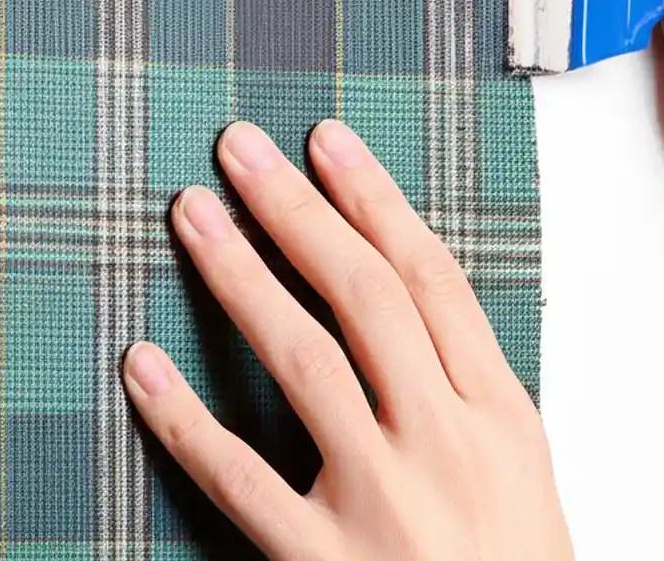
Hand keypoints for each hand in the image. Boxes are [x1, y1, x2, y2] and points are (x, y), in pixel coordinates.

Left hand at [122, 121, 572, 559]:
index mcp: (502, 414)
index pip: (430, 281)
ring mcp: (383, 500)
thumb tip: (410, 301)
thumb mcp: (521, 467)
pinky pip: (240, 479)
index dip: (374, 202)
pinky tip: (142, 366)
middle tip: (243, 152)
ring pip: (302, 360)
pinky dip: (184, 419)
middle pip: (365, 298)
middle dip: (299, 212)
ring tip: (194, 216)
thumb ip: (468, 384)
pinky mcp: (323, 560)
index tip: (329, 144)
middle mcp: (445, 442)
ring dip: (239, 278)